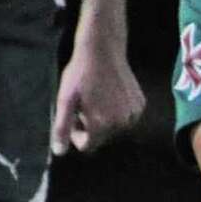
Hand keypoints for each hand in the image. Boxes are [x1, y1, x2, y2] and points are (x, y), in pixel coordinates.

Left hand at [52, 38, 146, 153]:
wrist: (103, 49)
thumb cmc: (80, 74)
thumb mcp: (65, 100)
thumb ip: (62, 128)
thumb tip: (59, 152)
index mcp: (101, 125)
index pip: (87, 146)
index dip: (77, 134)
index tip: (74, 115)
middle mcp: (121, 124)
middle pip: (102, 138)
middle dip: (92, 126)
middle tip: (85, 104)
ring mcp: (134, 114)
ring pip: (115, 129)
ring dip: (105, 119)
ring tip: (97, 98)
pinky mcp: (140, 105)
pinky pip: (127, 118)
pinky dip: (118, 111)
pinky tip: (111, 94)